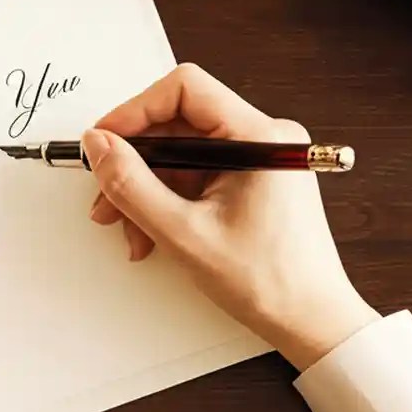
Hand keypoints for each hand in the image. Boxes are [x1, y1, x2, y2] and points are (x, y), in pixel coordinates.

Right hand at [84, 64, 379, 369]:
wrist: (312, 322)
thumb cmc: (271, 282)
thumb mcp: (184, 233)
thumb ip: (132, 184)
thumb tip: (99, 145)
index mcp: (260, 137)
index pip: (184, 90)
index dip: (135, 111)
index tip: (104, 140)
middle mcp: (264, 138)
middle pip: (178, 125)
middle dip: (135, 162)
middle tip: (106, 195)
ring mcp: (259, 159)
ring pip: (182, 154)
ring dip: (147, 189)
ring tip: (129, 229)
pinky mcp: (253, 180)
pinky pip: (198, 175)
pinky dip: (169, 200)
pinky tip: (153, 233)